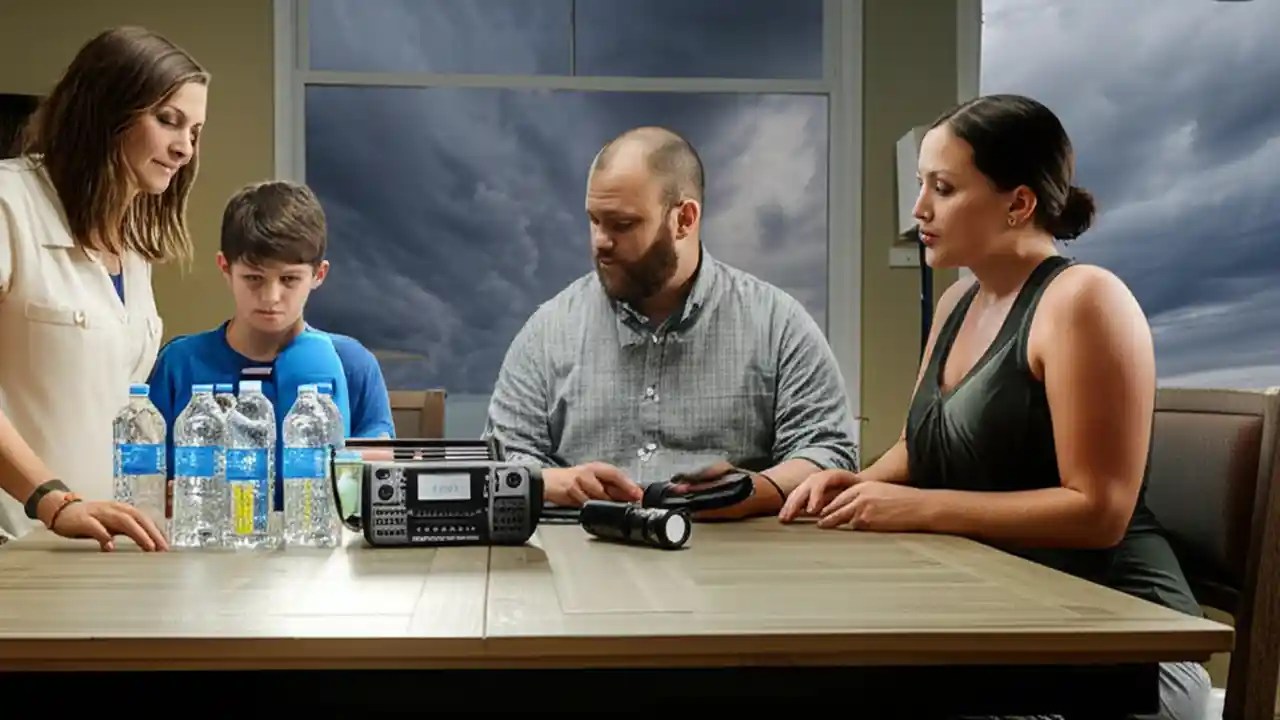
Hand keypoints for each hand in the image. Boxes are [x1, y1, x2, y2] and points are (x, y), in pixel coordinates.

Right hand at [44, 496, 168, 551]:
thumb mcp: (112, 526)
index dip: (157, 531)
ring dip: (138, 533)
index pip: (145, 519)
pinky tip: (110, 546)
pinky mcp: (83, 520)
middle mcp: (114, 509)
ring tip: (148, 547)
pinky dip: (104, 535)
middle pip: (138, 518)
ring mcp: (99, 513)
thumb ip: (126, 532)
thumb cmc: (90, 520)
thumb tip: (145, 545)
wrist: (62, 510)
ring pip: (123, 521)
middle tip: (162, 549)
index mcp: (122, 510)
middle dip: (153, 533)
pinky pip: (95, 527)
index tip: (166, 546)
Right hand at [543, 462, 642, 506]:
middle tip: (636, 498)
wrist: (546, 483)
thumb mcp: (590, 484)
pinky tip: (592, 508)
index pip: (616, 473)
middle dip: (625, 488)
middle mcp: (589, 471)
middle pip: (612, 476)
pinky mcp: (570, 488)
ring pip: (599, 492)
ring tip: (614, 507)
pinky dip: (590, 505)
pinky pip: (585, 501)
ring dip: (608, 501)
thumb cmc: (570, 484)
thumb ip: (608, 490)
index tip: (639, 493)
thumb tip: (629, 498)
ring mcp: (579, 479)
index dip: (629, 483)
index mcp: (596, 468)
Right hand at [778, 468, 860, 521]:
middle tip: (790, 516)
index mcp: (835, 475)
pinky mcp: (809, 490)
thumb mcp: (861, 493)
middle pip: (806, 486)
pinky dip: (790, 506)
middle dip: (797, 502)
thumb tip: (844, 512)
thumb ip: (852, 500)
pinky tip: (785, 516)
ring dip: (790, 505)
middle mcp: (821, 477)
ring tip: (784, 518)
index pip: (822, 482)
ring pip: (798, 491)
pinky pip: (796, 496)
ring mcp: (813, 483)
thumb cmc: (862, 492)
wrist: (859, 485)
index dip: (815, 496)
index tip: (812, 511)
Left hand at [812, 480, 930, 530]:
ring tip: (822, 527)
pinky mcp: (867, 520)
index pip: (839, 496)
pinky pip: (854, 527)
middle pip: (835, 506)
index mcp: (862, 486)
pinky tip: (845, 534)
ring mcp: (862, 508)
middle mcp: (859, 495)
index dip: (828, 505)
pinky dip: (850, 530)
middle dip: (825, 515)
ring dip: (832, 523)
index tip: (820, 511)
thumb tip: (851, 507)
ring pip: (841, 517)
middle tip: (816, 522)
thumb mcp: (880, 491)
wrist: (919, 506)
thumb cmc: (904, 500)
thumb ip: (864, 496)